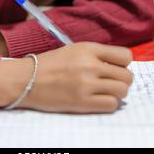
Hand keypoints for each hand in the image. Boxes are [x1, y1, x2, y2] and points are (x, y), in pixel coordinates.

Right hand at [0, 42, 132, 112]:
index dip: (123, 63)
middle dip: (122, 80)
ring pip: (122, 91)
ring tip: (105, 91)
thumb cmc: (49, 64)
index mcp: (88, 48)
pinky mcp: (83, 102)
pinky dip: (108, 103)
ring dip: (117, 92)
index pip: (125, 56)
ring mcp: (87, 84)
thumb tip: (118, 65)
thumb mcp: (73, 50)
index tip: (115, 67)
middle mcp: (90, 65)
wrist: (26, 79)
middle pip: (127, 76)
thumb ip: (96, 55)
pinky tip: (98, 99)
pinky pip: (111, 105)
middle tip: (110, 82)